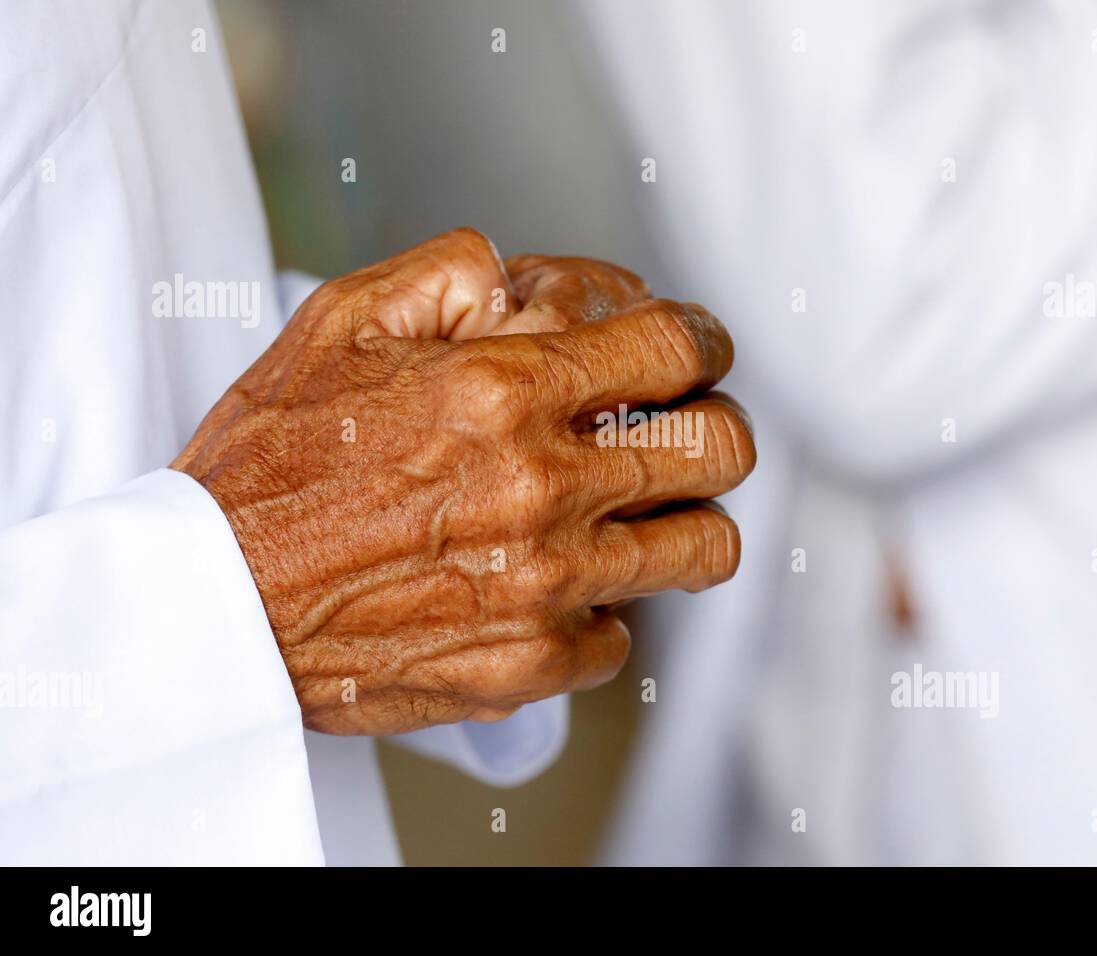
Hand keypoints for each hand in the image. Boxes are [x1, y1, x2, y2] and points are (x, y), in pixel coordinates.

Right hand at [173, 229, 755, 734]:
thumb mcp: (343, 321)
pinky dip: (599, 607)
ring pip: (704, 548)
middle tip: (677, 427)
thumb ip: (456, 273)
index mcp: (502, 391)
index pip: (677, 346)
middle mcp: (541, 489)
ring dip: (681, 519)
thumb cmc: (270, 465)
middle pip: (722, 448)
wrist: (210, 607)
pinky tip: (548, 585)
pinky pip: (623, 633)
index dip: (704, 339)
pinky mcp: (531, 666)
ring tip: (635, 510)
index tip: (695, 351)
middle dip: (712, 424)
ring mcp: (545, 587)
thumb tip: (535, 282)